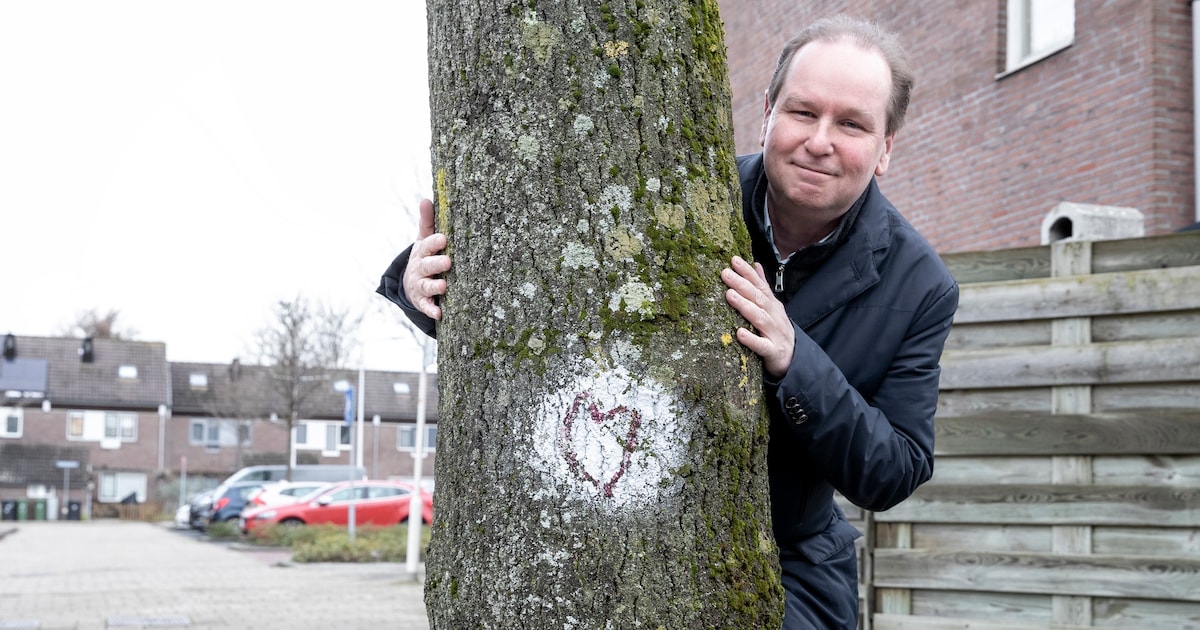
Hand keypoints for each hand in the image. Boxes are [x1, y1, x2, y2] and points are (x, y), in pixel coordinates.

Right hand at [403, 198, 450, 319]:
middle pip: (427, 265)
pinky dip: (431, 310)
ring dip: (435, 286)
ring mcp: (420, 285)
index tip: (443, 238)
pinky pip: (426, 306)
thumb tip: (426, 199)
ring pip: (427, 285)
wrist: (410, 282)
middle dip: (436, 263)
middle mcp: (420, 268)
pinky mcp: (422, 300)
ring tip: (444, 286)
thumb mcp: (422, 239)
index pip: (428, 245)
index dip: (434, 242)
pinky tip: (439, 313)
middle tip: (448, 261)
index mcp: (422, 251)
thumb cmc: (424, 256)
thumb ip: (427, 222)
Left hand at [721, 255, 794, 377]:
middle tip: (725, 273)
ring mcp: (775, 334)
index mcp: (772, 305)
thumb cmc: (777, 330)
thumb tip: (755, 264)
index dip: (747, 272)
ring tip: (729, 295)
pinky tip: (739, 334)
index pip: (760, 285)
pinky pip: (762, 346)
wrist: (796, 359)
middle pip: (758, 298)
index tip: (733, 260)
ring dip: (744, 306)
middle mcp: (774, 316)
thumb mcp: (772, 307)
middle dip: (741, 284)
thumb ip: (763, 286)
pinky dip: (751, 339)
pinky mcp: (773, 352)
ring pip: (759, 318)